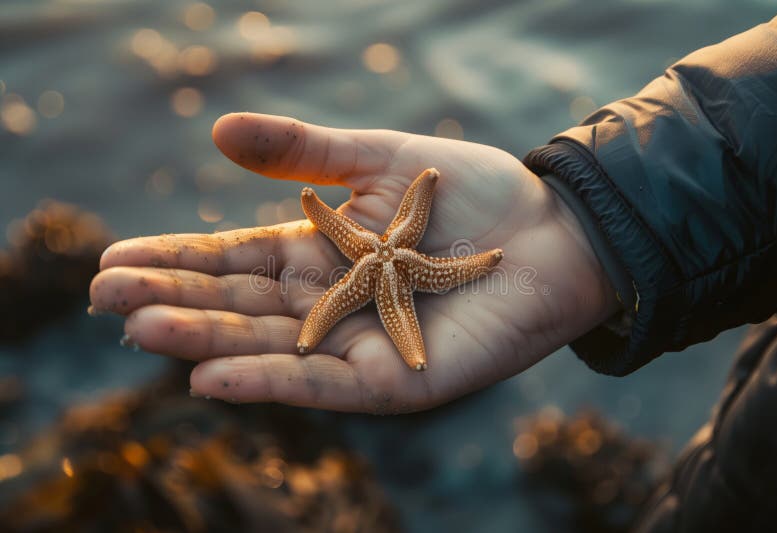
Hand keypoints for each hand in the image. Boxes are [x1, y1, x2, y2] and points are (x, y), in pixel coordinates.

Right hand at [90, 113, 618, 412]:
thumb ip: (302, 152)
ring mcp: (356, 346)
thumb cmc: (468, 191)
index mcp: (319, 253)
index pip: (234, 259)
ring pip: (268, 346)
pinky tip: (209, 375)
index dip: (177, 258)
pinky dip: (268, 381)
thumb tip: (216, 130)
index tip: (115, 257)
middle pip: (239, 305)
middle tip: (104, 294)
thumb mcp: (376, 158)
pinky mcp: (392, 381)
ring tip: (140, 328)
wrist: (546, 230)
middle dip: (173, 300)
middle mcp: (327, 304)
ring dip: (204, 339)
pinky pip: (321, 385)